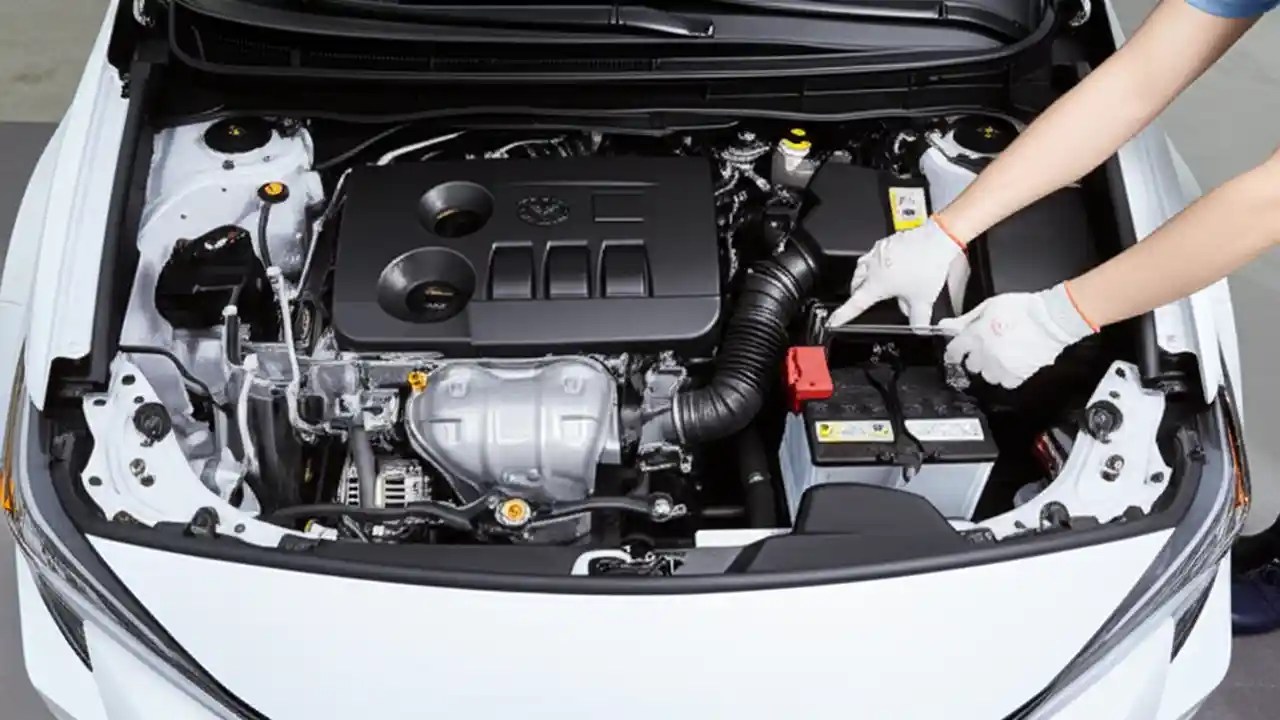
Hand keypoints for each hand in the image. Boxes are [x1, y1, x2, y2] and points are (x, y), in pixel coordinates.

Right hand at [827, 218, 966, 327]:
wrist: (937, 240)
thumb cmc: (927, 266)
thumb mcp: (924, 300)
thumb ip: (918, 320)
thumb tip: (918, 328)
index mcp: (876, 284)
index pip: (855, 304)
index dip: (842, 315)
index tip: (832, 321)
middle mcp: (873, 267)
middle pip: (855, 284)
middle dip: (857, 294)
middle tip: (865, 302)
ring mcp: (878, 252)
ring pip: (862, 268)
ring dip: (864, 278)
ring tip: (875, 283)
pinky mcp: (886, 242)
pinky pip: (874, 255)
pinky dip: (877, 264)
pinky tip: (889, 267)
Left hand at [937, 283, 1096, 388]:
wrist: (1051, 319)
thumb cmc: (1023, 309)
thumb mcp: (989, 306)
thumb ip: (966, 319)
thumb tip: (946, 326)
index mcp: (975, 335)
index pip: (954, 351)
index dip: (955, 352)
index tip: (957, 354)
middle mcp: (985, 353)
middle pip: (971, 365)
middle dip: (977, 357)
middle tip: (988, 348)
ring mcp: (1000, 366)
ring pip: (987, 376)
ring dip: (992, 368)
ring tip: (1003, 356)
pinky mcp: (1017, 375)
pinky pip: (1006, 382)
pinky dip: (1008, 375)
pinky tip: (1014, 363)